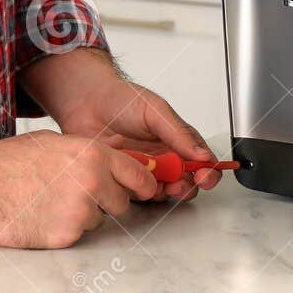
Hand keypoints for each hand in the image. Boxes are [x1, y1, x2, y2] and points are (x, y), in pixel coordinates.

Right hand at [0, 130, 157, 248]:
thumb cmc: (10, 163)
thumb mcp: (54, 143)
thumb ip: (87, 154)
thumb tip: (111, 163)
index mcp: (92, 154)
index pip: (138, 174)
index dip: (142, 184)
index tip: (144, 190)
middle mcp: (92, 182)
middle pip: (122, 202)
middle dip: (108, 201)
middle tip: (81, 196)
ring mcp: (80, 212)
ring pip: (99, 220)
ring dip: (84, 215)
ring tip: (52, 203)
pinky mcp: (66, 236)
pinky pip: (78, 235)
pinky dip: (65, 229)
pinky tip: (43, 216)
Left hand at [21, 48, 227, 201]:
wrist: (85, 101)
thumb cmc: (120, 99)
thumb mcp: (155, 111)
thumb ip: (179, 133)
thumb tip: (202, 155)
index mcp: (175, 141)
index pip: (201, 162)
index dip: (207, 172)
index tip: (205, 177)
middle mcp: (161, 158)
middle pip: (185, 182)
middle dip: (186, 187)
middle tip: (180, 184)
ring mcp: (142, 170)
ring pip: (162, 191)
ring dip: (163, 192)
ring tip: (158, 183)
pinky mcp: (122, 179)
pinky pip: (135, 193)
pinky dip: (138, 191)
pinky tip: (134, 181)